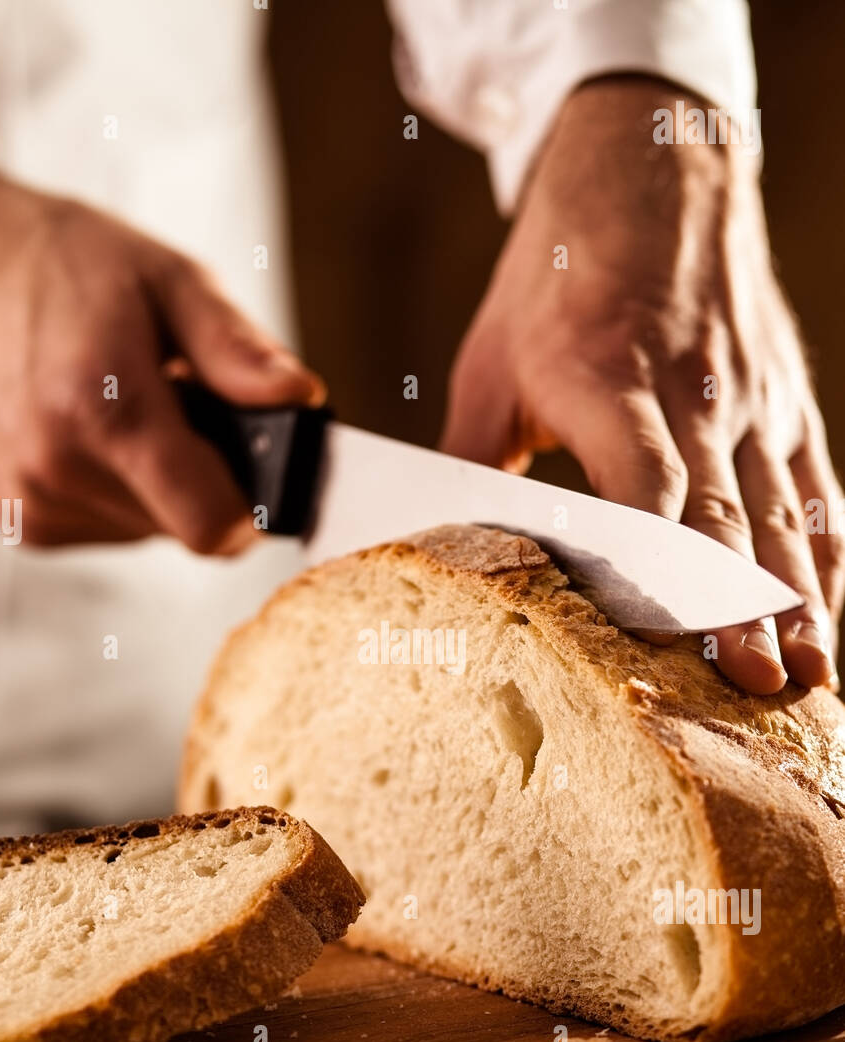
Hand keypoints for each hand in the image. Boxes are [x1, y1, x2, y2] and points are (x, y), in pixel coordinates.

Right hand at [0, 170, 324, 551]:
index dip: (253, 504)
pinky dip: (120, 487)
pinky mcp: (22, 517)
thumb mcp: (172, 280)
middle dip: (204, 474)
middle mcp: (59, 468)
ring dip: (159, 480)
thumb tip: (300, 398)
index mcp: (104, 411)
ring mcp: (34, 499)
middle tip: (180, 403)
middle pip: (187, 528)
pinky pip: (110, 525)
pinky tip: (95, 429)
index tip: (256, 464)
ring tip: (128, 405)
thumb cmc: (74, 265)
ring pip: (150, 529)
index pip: (212, 525)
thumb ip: (237, 350)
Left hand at [442, 78, 842, 693]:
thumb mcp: (491, 361)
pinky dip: (826, 556)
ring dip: (798, 602)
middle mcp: (696, 393)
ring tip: (809, 677)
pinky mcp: (784, 398)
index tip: (665, 643)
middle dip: (741, 613)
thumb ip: (467, 461)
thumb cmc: (557, 272)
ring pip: (784, 513)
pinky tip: (829, 613)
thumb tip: (426, 548)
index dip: (658, 573)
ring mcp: (751, 397)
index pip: (647, 492)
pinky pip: (815, 486)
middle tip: (752, 690)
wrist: (648, 161)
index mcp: (612, 382)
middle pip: (726, 520)